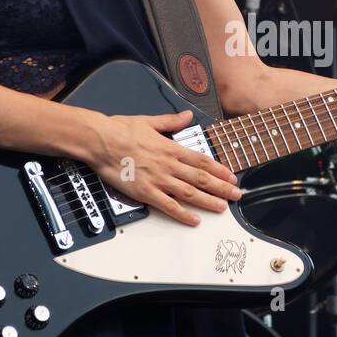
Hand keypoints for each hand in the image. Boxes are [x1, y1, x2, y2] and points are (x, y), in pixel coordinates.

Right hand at [86, 109, 242, 226]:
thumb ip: (171, 121)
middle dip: (221, 188)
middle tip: (236, 195)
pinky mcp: (146, 192)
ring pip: (190, 193)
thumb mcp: (149, 121)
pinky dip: (183, 214)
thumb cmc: (120, 130)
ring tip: (222, 208)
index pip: (202, 160)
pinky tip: (194, 220)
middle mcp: (168, 165)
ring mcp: (158, 180)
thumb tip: (186, 115)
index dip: (219, 170)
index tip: (231, 176)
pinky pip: (168, 206)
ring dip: (208, 201)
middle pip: (201, 178)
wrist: (101, 141)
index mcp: (170, 148)